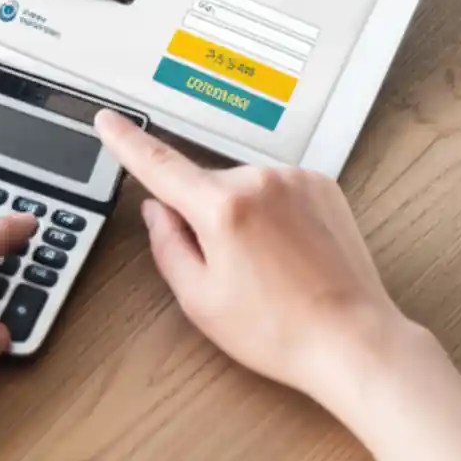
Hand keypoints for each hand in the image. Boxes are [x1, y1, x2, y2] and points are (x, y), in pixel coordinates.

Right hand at [94, 110, 404, 394]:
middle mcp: (260, 179)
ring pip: (244, 189)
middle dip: (206, 219)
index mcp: (223, 208)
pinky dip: (274, 215)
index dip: (128, 142)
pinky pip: (277, 190)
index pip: (160, 165)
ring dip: (244, 218)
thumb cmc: (278, 330)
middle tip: (231, 272)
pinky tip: (289, 254)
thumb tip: (158, 209)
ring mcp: (295, 179)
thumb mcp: (200, 299)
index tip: (109, 120)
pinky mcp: (322, 185)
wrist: (352, 340)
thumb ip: (167, 245)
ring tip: (270, 269)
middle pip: (206, 188)